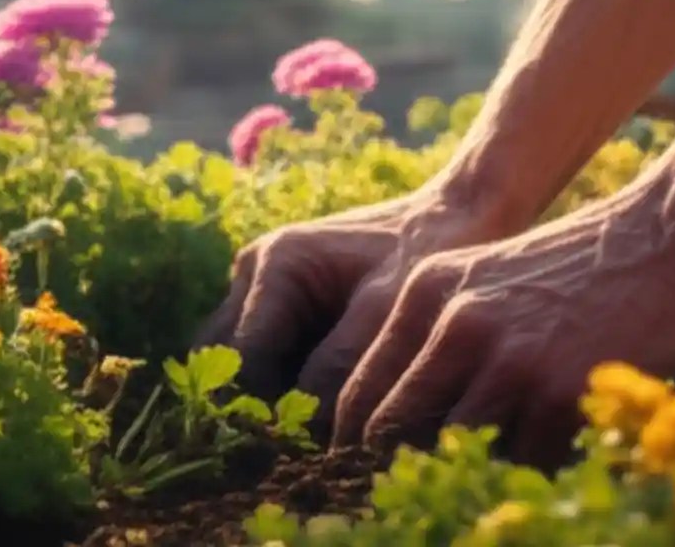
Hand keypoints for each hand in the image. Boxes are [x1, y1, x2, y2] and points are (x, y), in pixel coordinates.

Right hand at [195, 191, 499, 428]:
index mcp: (275, 266)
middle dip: (250, 411)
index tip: (295, 457)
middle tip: (294, 453)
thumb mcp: (387, 311)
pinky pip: (264, 361)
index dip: (260, 416)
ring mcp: (263, 293)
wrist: (453, 217)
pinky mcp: (281, 311)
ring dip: (263, 402)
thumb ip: (341, 369)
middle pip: (222, 364)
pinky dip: (283, 391)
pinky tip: (318, 418)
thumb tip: (310, 436)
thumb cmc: (428, 254)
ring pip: (236, 366)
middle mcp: (255, 276)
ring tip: (307, 439)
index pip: (242, 363)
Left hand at [332, 185, 674, 470]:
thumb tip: (394, 430)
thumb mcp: (482, 281)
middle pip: (393, 433)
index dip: (355, 449)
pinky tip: (539, 465)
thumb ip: (435, 341)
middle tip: (411, 499)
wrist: (663, 236)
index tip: (362, 477)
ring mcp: (508, 359)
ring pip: (456, 454)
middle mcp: (455, 325)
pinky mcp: (560, 392)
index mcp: (424, 294)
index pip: (359, 396)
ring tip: (475, 485)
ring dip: (467, 476)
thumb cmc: (571, 271)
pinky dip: (527, 474)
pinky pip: (524, 463)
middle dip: (399, 473)